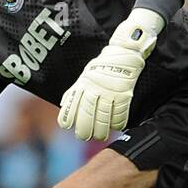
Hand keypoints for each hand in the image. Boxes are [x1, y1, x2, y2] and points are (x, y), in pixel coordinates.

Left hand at [57, 8, 163, 141]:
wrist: (124, 51)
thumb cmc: (102, 65)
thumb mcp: (84, 76)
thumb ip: (74, 91)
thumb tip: (64, 104)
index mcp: (83, 85)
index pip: (70, 107)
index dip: (68, 119)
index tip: (68, 127)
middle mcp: (94, 90)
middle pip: (86, 116)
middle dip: (84, 130)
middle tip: (85, 136)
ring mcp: (110, 93)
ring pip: (103, 119)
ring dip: (101, 131)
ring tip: (100, 136)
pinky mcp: (124, 94)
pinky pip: (120, 114)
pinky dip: (118, 123)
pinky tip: (116, 127)